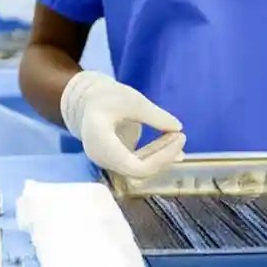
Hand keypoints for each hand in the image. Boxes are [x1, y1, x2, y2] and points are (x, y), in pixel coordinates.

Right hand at [61, 71, 185, 178]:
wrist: (86, 102)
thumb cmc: (106, 96)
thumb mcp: (131, 99)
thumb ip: (154, 115)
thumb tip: (178, 128)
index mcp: (100, 142)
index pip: (135, 167)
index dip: (161, 158)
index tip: (178, 138)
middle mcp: (102, 158)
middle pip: (139, 169)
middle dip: (164, 155)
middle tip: (180, 135)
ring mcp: (108, 162)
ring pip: (141, 169)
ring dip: (162, 155)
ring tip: (177, 136)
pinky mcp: (116, 162)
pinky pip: (139, 164)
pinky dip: (156, 155)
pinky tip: (171, 144)